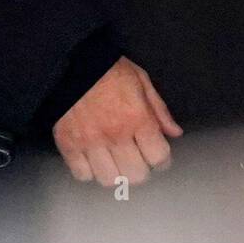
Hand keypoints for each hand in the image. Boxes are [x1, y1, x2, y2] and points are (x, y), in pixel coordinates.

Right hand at [52, 56, 182, 186]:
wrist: (70, 62)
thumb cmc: (108, 69)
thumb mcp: (141, 80)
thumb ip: (159, 110)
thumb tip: (174, 132)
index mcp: (136, 117)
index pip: (158, 156)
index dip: (163, 160)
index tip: (159, 156)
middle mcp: (114, 134)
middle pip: (136, 175)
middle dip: (142, 169)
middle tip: (139, 159)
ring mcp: (90, 142)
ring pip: (110, 180)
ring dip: (117, 174)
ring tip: (117, 162)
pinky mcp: (68, 145)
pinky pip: (83, 175)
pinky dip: (90, 171)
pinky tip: (95, 159)